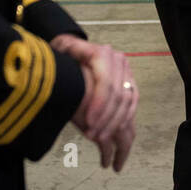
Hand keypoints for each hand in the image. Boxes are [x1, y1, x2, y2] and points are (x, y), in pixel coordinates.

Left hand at [51, 34, 136, 170]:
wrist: (71, 50)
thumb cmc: (63, 54)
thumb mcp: (58, 55)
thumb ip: (62, 66)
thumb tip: (60, 81)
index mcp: (101, 53)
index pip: (106, 81)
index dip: (99, 104)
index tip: (88, 123)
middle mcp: (118, 61)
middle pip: (118, 94)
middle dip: (106, 119)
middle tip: (92, 135)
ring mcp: (126, 72)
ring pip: (128, 102)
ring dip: (115, 123)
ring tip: (100, 138)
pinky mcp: (129, 83)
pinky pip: (131, 104)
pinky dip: (124, 121)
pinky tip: (114, 133)